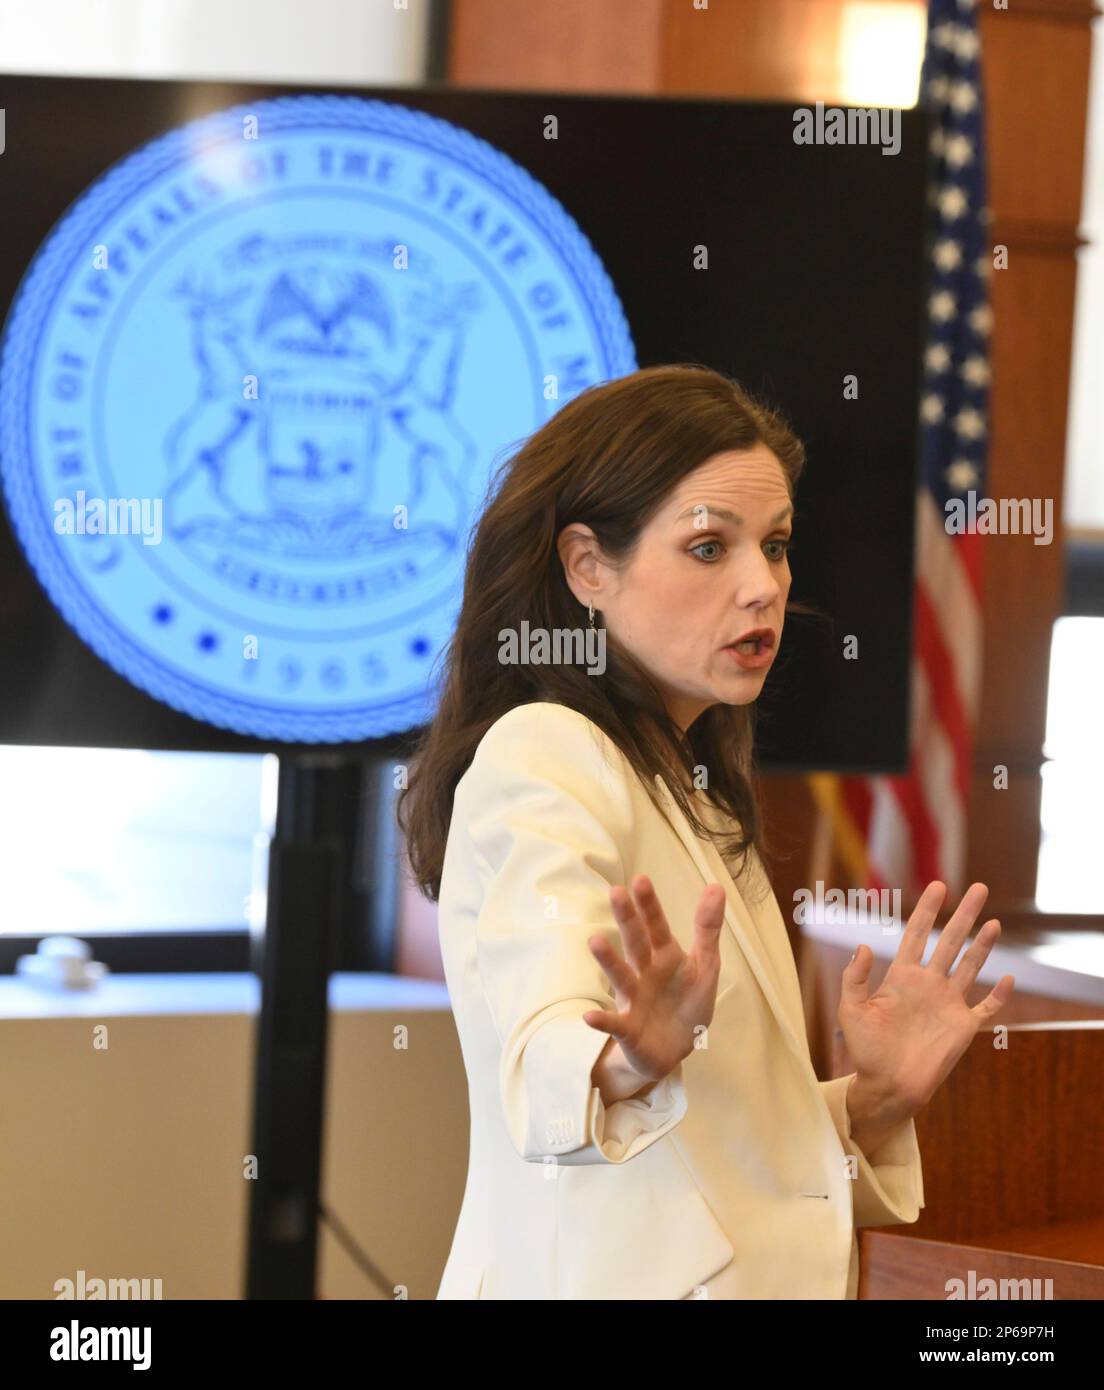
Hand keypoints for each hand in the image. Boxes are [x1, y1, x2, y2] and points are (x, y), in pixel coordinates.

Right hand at [583, 874, 725, 1084]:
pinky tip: (589, 1016)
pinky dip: (602, 1021)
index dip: (650, 905)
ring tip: (595, 941)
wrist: (676, 1048)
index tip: (640, 880)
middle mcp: (644, 972)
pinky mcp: (628, 1029)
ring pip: (621, 977)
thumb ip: (707, 928)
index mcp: (664, 956)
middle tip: (616, 892)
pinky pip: (614, 1024)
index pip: (656, 926)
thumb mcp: (705, 965)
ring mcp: (634, 999)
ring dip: (609, 960)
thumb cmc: (687, 1001)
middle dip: (627, 919)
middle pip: (636, 943)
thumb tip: (716, 886)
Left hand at [840, 880, 1014, 1126]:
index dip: (928, 909)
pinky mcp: (963, 1028)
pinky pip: (985, 1007)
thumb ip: (855, 978)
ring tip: (994, 921)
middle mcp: (928, 984)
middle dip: (964, 914)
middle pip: (950, 941)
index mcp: (902, 977)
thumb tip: (864, 946)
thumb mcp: (851, 1010)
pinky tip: (1007, 978)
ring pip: (970, 966)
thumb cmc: (865, 1050)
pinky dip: (998, 995)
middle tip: (979, 887)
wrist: (887, 1086)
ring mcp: (948, 1004)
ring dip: (983, 945)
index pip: (918, 934)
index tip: (939, 886)